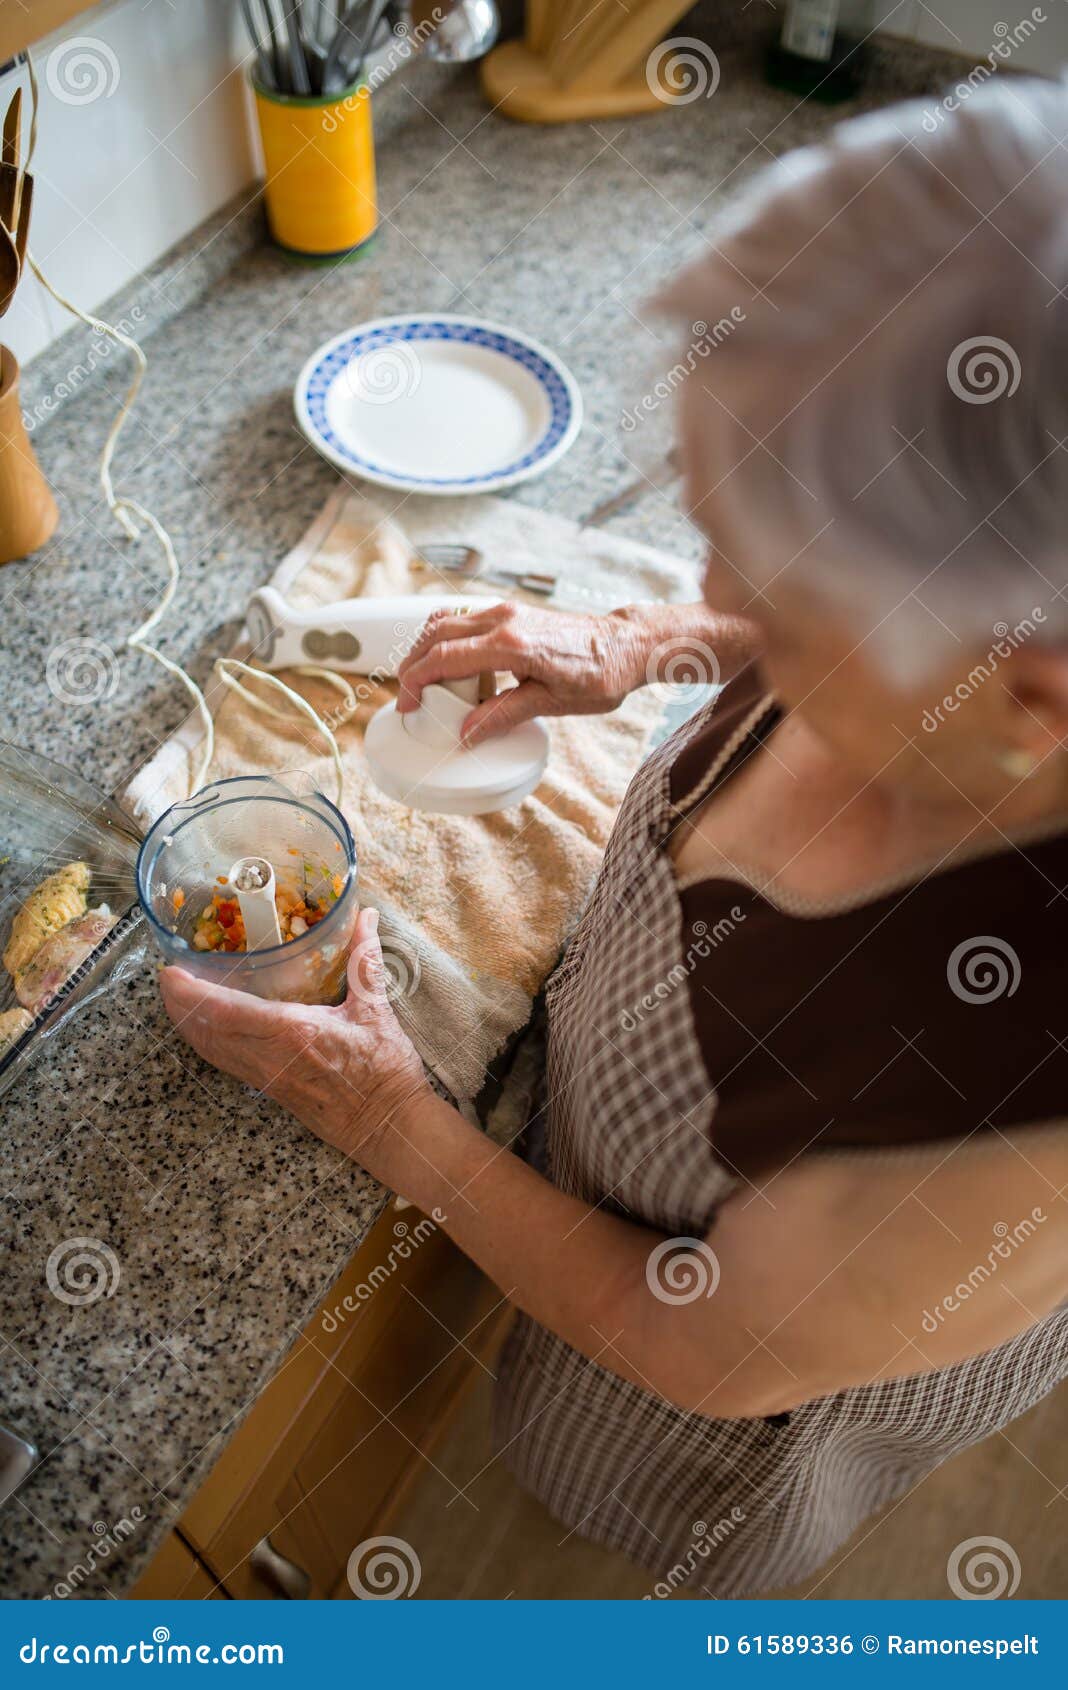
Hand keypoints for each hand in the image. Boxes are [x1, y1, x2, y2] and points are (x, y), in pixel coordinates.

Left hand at [159, 907, 428, 1169]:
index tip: (170, 973)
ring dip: (187, 1024)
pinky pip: (225, 1063)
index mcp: (292, 1032)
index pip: (225, 1012)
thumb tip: (365, 917)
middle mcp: (269, 1057)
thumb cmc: (384, 1073)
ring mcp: (266, 1077)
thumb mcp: (375, 1010)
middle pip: (205, 1032)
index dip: (191, 994)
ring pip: (210, 1051)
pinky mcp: (269, 1090)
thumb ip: (364, 960)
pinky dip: (206, 1042)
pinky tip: (204, 1029)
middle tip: (165, 976)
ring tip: (175, 997)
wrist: (388, 1127)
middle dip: (179, 1005)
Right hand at [396, 602, 647, 746]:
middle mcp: (504, 620)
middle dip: (413, 665)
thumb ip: (504, 714)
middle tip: (408, 698)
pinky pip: (465, 620)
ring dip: (427, 649)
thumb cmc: (600, 674)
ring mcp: (507, 611)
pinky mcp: (511, 612)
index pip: (446, 658)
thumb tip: (466, 733)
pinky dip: (447, 640)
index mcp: (513, 644)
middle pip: (436, 634)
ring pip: (447, 621)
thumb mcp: (553, 703)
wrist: (625, 644)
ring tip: (424, 683)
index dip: (417, 682)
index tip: (407, 705)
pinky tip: (451, 666)